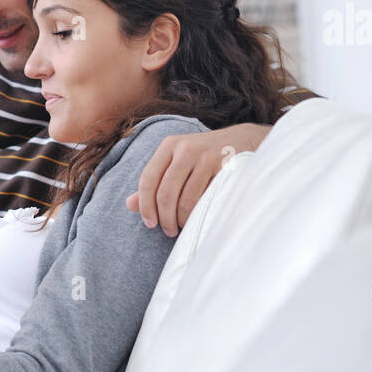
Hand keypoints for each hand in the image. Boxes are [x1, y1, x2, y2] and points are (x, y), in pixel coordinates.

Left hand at [126, 122, 270, 235]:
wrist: (242, 140)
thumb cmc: (203, 157)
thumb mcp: (176, 163)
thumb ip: (154, 182)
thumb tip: (129, 204)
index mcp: (169, 145)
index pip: (148, 179)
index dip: (146, 206)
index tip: (150, 223)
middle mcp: (186, 148)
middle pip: (166, 193)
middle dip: (165, 218)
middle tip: (168, 231)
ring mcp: (207, 157)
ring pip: (187, 199)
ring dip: (183, 220)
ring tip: (184, 227)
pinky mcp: (226, 167)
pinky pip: (208, 199)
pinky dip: (201, 214)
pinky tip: (199, 219)